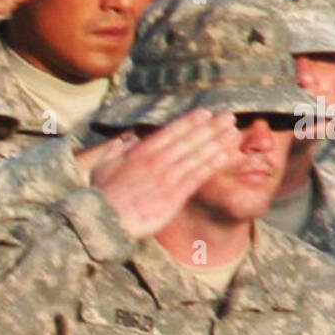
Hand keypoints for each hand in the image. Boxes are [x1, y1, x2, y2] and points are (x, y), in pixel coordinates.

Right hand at [77, 109, 240, 238]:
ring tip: (233, 133)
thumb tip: (129, 139)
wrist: (103, 222)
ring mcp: (166, 179)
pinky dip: (212, 165)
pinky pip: (196, 177)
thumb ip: (118, 150)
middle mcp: (156, 162)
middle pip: (188, 141)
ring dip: (216, 143)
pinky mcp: (173, 197)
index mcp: (139, 152)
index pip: (170, 133)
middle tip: (229, 116)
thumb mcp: (103, 166)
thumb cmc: (101, 196)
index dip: (190, 122)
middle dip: (210, 128)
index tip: (206, 113)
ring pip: (196, 156)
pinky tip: (226, 156)